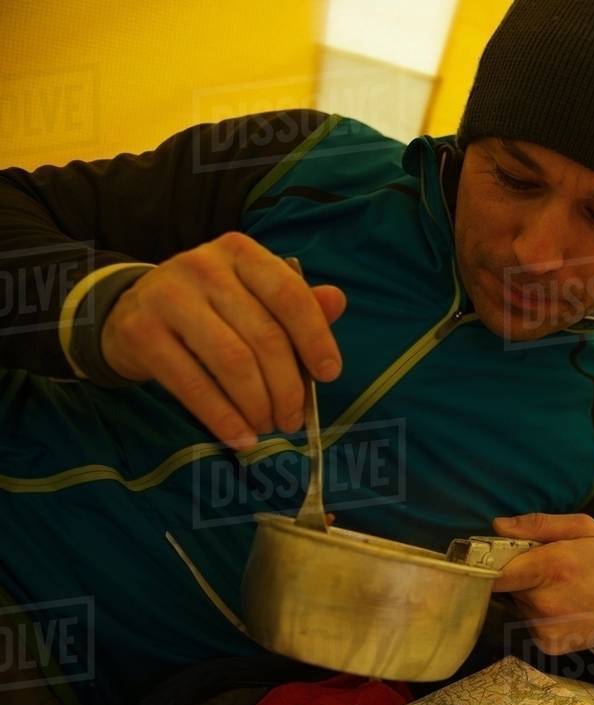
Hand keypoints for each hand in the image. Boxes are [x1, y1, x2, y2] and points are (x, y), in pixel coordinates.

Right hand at [101, 232, 346, 449]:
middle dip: (287, 387)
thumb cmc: (209, 306)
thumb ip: (296, 302)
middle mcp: (204, 267)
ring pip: (232, 362)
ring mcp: (168, 297)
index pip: (289, 295)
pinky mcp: (142, 333)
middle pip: (264, 336)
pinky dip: (223, 418)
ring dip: (258, 405)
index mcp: (240, 252)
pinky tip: (241, 437)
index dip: (316, 338)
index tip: (329, 374)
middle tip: (293, 419)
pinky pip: (193, 385)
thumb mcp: (252, 295)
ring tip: (269, 427)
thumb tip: (337, 301)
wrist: (130, 311)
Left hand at [491, 512, 593, 655]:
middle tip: (544, 567)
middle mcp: (545, 601)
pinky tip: (564, 606)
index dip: (489, 563)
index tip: (496, 556)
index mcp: (552, 566)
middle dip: (518, 574)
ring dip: (529, 594)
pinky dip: (539, 614)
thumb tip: (498, 526)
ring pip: (518, 604)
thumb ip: (539, 525)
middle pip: (507, 586)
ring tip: (559, 587)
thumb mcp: (583, 528)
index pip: (496, 571)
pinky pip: (529, 623)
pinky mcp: (548, 644)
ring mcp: (546, 627)